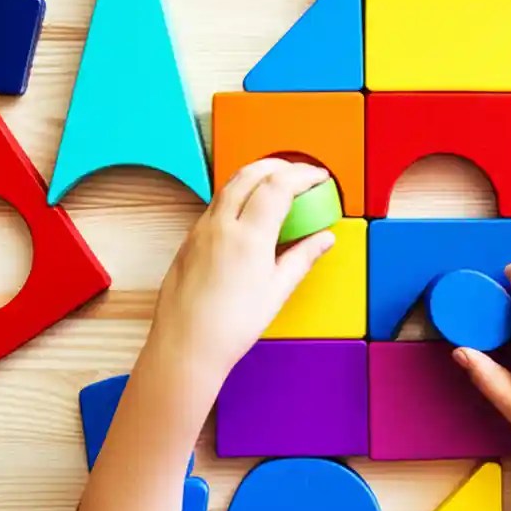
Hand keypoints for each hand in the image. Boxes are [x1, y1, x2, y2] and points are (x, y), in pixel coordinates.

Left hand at [148, 159, 335, 369]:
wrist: (186, 345)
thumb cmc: (231, 326)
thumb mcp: (277, 291)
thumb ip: (302, 258)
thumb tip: (324, 239)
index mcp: (248, 237)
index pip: (278, 185)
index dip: (303, 174)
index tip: (319, 176)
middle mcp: (221, 225)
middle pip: (250, 173)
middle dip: (279, 165)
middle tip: (300, 173)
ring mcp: (201, 230)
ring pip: (229, 185)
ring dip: (256, 175)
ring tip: (277, 186)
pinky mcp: (189, 240)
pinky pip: (216, 204)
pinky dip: (238, 195)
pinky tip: (250, 213)